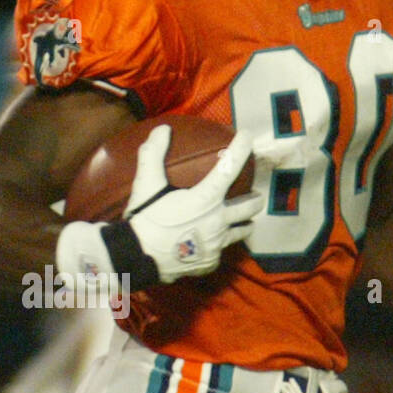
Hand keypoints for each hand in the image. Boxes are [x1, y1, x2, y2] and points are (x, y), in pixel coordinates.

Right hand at [121, 124, 260, 282]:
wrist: (137, 257)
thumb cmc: (145, 218)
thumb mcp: (146, 183)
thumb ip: (153, 154)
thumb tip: (162, 129)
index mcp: (206, 198)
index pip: (230, 167)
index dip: (241, 148)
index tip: (248, 137)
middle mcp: (218, 221)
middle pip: (251, 207)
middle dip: (255, 199)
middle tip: (253, 195)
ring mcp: (216, 244)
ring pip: (242, 232)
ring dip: (243, 224)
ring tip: (241, 222)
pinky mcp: (210, 262)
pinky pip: (220, 252)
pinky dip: (218, 246)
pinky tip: (210, 244)